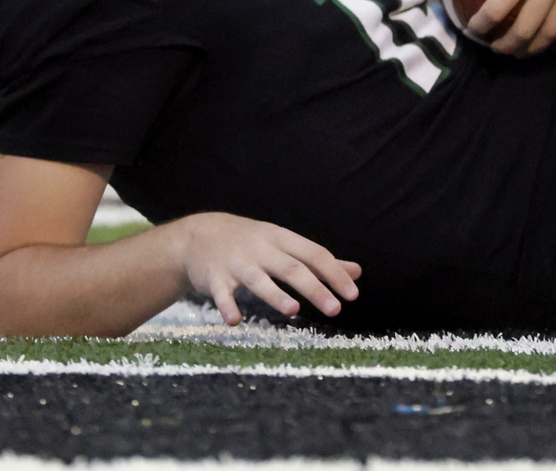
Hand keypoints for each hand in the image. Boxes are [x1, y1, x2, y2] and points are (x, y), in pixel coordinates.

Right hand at [170, 212, 360, 324]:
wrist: (198, 235)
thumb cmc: (250, 242)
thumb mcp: (283, 244)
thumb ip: (318, 260)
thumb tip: (356, 272)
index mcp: (281, 239)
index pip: (314, 254)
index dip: (334, 274)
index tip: (352, 295)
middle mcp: (261, 249)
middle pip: (291, 268)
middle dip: (314, 288)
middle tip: (335, 310)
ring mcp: (237, 262)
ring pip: (258, 279)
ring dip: (275, 294)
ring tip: (293, 309)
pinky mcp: (214, 277)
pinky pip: (222, 293)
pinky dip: (227, 306)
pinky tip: (235, 320)